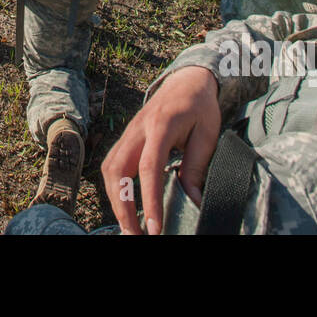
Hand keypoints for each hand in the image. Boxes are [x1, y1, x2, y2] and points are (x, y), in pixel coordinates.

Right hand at [101, 65, 220, 235]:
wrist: (187, 82)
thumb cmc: (200, 107)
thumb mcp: (208, 134)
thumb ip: (196, 165)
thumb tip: (192, 200)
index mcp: (160, 125)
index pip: (149, 167)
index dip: (149, 200)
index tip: (155, 228)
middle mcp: (138, 129)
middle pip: (117, 169)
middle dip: (122, 205)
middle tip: (135, 234)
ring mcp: (128, 132)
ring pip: (109, 168)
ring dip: (115, 199)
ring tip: (129, 226)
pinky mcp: (126, 138)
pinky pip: (112, 164)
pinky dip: (114, 188)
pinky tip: (124, 205)